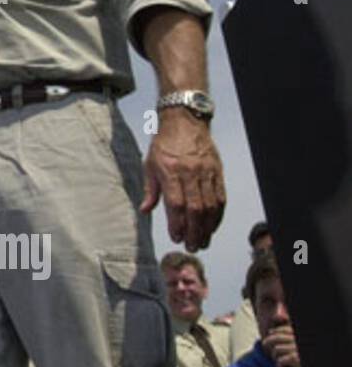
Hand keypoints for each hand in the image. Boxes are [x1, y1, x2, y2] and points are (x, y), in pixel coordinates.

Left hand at [140, 109, 224, 250]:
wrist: (184, 121)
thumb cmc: (164, 144)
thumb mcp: (150, 164)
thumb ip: (150, 190)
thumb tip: (145, 211)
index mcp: (170, 171)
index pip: (176, 203)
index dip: (177, 224)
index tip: (176, 237)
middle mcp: (190, 172)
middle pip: (195, 208)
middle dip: (194, 231)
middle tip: (192, 246)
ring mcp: (206, 172)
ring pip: (211, 205)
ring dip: (207, 227)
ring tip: (202, 241)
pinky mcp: (217, 171)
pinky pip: (221, 197)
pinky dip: (218, 215)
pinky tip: (212, 226)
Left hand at [261, 325, 301, 366]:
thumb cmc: (308, 358)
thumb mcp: (301, 346)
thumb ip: (292, 338)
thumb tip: (275, 330)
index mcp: (299, 335)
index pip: (285, 329)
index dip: (275, 331)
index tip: (270, 334)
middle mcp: (298, 340)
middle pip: (276, 338)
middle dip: (268, 342)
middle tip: (265, 348)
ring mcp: (297, 348)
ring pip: (277, 349)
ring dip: (274, 357)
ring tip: (277, 362)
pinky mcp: (296, 358)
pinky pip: (281, 360)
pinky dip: (279, 366)